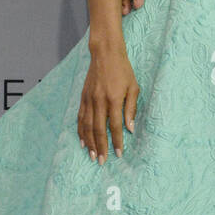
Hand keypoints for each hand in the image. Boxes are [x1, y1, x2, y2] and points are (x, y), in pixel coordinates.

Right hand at [77, 41, 138, 163]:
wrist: (105, 53)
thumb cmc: (123, 70)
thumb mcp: (133, 87)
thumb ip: (131, 108)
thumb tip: (130, 128)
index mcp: (113, 99)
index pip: (115, 126)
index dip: (117, 141)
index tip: (119, 154)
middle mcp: (99, 101)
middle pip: (99, 129)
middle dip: (100, 147)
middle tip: (101, 161)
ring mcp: (88, 99)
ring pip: (87, 126)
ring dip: (89, 142)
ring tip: (91, 155)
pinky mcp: (83, 97)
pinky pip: (80, 117)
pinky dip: (81, 130)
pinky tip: (82, 141)